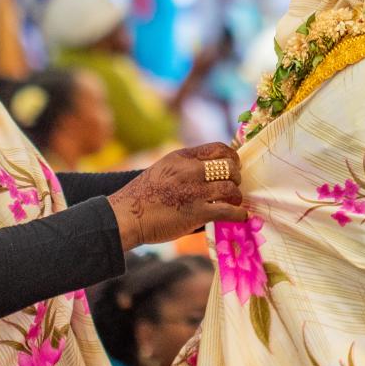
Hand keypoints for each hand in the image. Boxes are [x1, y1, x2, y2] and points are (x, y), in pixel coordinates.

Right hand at [108, 142, 248, 245]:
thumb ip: (185, 166)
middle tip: (233, 188)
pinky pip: (229, 210)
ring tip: (234, 203)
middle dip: (236, 178)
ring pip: (232, 188)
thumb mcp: (163, 169)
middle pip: (230, 167)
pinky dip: (239, 214)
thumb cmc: (142, 197)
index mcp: (181, 157)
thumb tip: (210, 170)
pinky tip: (239, 216)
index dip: (232, 158)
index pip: (219, 148)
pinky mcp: (197, 212)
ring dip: (236, 197)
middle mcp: (190, 170)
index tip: (234, 167)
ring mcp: (195, 191)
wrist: (125, 217)